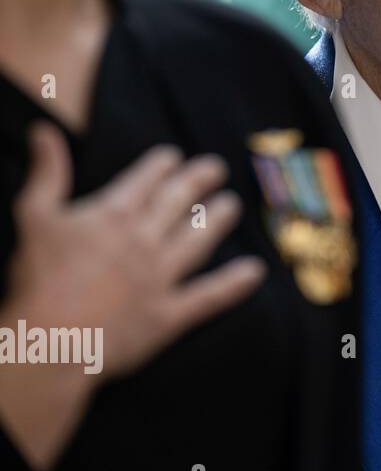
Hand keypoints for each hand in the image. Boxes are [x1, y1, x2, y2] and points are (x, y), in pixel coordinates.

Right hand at [0, 122, 264, 470]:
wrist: (50, 341)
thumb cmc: (37, 279)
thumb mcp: (34, 216)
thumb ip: (47, 172)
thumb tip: (44, 130)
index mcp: (113, 214)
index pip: (146, 180)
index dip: (162, 165)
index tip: (173, 156)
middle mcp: (145, 240)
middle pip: (179, 202)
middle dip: (199, 181)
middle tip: (216, 168)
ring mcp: (161, 277)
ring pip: (199, 241)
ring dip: (218, 220)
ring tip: (232, 206)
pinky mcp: (169, 314)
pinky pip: (211, 295)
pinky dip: (235, 283)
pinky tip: (255, 271)